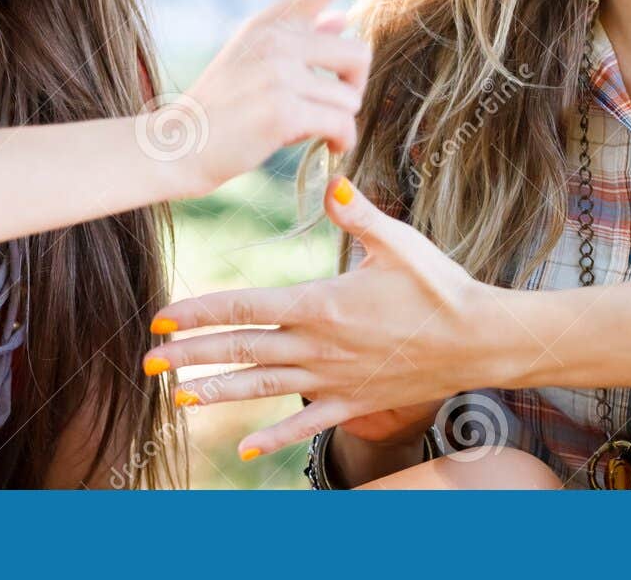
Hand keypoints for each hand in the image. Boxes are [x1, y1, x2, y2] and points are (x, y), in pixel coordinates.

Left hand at [143, 176, 496, 459]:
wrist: (480, 340)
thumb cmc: (439, 286)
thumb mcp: (398, 242)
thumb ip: (358, 213)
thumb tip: (332, 180)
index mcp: (321, 304)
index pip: (246, 306)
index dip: (201, 311)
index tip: (165, 316)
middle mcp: (319, 346)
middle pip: (243, 350)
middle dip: (193, 354)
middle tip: (149, 360)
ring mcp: (335, 379)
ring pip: (264, 389)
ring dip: (219, 392)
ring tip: (180, 397)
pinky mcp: (355, 402)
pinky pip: (308, 425)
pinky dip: (276, 437)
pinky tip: (246, 449)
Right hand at [157, 0, 390, 194]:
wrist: (178, 144)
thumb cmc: (223, 105)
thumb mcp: (254, 58)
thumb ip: (301, 37)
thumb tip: (342, 18)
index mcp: (270, 22)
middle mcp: (275, 39)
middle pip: (359, 53)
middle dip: (355, 87)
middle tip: (334, 108)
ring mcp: (278, 73)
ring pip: (350, 97)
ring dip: (341, 121)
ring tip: (314, 130)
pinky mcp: (283, 110)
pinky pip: (341, 124)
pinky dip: (340, 142)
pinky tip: (327, 148)